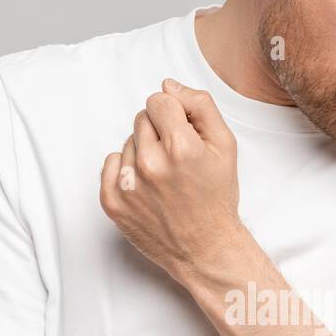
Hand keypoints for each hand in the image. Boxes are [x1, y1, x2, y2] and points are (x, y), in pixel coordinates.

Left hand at [99, 79, 242, 282]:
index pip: (159, 100)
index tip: (183, 133)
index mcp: (181, 147)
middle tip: (177, 160)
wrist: (206, 249)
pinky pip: (110, 163)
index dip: (174, 114)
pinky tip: (146, 186)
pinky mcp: (112, 202)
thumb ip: (200, 106)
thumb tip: (167, 85)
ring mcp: (128, 185)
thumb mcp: (225, 146)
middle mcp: (151, 165)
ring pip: (128, 142)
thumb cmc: (217, 198)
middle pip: (142, 118)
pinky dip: (126, 170)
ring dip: (144, 153)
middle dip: (159, 132)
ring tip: (164, 178)